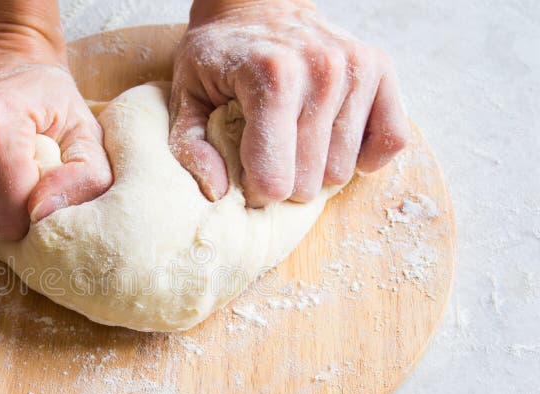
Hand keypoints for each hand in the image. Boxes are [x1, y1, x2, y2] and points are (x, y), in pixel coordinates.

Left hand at [169, 0, 409, 205]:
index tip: (246, 177)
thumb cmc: (219, 55)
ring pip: (344, 170)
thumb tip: (217, 191)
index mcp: (271, 79)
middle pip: (310, 182)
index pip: (275, 179)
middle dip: (285, 183)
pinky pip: (391, 140)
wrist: (256, 3)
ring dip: (317, 168)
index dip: (256, 191)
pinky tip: (334, 144)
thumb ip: (189, 146)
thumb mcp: (185, 94)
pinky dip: (364, 154)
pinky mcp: (379, 69)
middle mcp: (321, 71)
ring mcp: (355, 69)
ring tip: (295, 141)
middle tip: (269, 158)